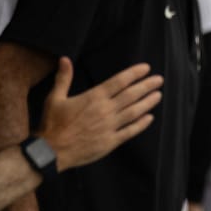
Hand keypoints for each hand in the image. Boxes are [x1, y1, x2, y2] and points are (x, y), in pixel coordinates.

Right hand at [39, 58, 163, 169]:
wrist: (51, 151)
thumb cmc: (52, 124)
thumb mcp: (55, 98)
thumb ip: (64, 78)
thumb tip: (64, 59)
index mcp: (93, 98)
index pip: (119, 81)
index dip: (134, 74)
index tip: (146, 68)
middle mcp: (105, 110)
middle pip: (131, 95)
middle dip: (147, 86)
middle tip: (159, 80)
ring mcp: (109, 126)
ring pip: (134, 112)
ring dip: (148, 103)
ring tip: (158, 95)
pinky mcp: (110, 142)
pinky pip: (130, 131)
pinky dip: (141, 124)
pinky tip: (149, 118)